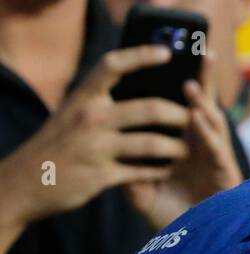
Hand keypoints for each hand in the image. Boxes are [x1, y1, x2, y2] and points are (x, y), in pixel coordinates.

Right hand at [0, 45, 188, 230]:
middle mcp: (90, 117)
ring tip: (189, 149)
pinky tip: (169, 169)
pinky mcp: (102, 175)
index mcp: (83, 96)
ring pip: (151, 143)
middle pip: (148, 109)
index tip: (166, 53)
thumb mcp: (73, 112)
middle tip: (195, 119)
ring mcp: (96, 147)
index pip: (113, 65)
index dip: (141, 56)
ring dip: (176, 147)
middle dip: (179, 115)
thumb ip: (100, 100)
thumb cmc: (59, 143)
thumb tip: (138, 87)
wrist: (29, 179)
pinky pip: (142, 171)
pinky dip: (159, 170)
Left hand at [126, 58, 242, 229]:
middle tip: (200, 53)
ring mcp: (216, 163)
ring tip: (190, 83)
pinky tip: (198, 117)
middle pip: (203, 109)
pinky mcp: (227, 180)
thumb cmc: (172, 222)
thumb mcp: (139, 191)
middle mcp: (203, 151)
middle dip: (203, 81)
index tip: (168, 62)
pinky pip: (217, 152)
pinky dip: (208, 134)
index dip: (180, 87)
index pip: (182, 111)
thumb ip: (127, 167)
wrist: (193, 253)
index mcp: (184, 149)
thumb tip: (109, 145)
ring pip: (213, 126)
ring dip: (203, 103)